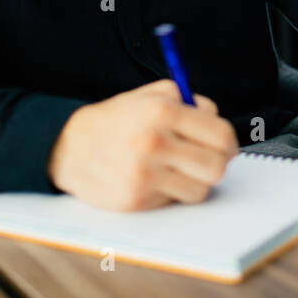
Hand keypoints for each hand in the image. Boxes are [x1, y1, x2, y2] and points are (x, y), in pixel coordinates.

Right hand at [47, 79, 239, 210]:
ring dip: (194, 181)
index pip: (221, 135)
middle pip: (216, 167)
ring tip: (178, 170)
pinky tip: (154, 179)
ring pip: (200, 190)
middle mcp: (154, 142)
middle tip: (208, 161)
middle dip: (217, 164)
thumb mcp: (149, 95)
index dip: (229, 143)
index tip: (225, 146)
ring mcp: (143, 174)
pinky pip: (174, 201)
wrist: (68, 147)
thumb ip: (188, 101)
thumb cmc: (116, 120)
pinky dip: (170, 192)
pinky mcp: (135, 199)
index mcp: (162, 111)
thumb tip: (215, 119)